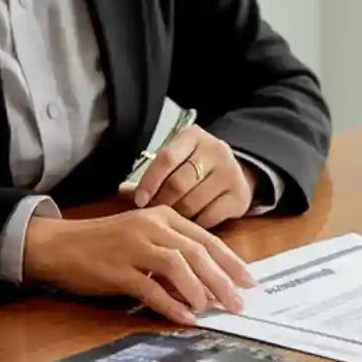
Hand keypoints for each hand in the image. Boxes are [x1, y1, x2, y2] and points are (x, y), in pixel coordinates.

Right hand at [23, 206, 257, 324]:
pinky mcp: (116, 270)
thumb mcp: (145, 238)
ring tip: (213, 309)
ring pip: (178, 266)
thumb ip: (175, 253)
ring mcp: (133, 247)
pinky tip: (186, 318)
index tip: (249, 282)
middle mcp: (151, 227)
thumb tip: (210, 283)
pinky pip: (151, 289)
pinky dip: (171, 305)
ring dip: (200, 290)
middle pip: (198, 253)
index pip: (207, 239)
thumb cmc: (105, 243)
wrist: (58, 245)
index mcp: (163, 217)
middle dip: (223, 280)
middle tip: (238, 303)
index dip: (231, 262)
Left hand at [130, 124, 257, 228]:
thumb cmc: (197, 167)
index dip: (149, 182)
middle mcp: (215, 151)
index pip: (166, 158)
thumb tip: (122, 191)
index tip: (139, 201)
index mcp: (193, 137)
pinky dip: (195, 224)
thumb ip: (153, 175)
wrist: (238, 170)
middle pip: (179, 183)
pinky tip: (189, 225)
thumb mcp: (177, 161)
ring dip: (177, 216)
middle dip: (162, 202)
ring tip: (170, 221)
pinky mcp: (240, 196)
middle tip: (154, 215)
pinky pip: (210, 217)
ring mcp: (230, 174)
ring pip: (193, 203)